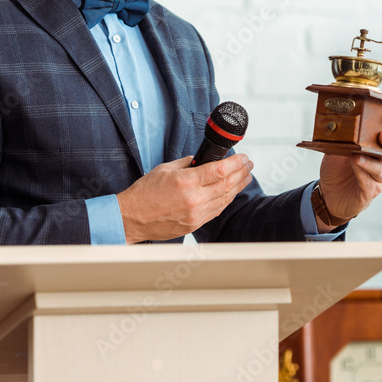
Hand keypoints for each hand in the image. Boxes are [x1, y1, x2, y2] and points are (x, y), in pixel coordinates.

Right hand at [117, 154, 253, 244]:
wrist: (132, 218)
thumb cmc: (144, 193)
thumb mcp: (165, 169)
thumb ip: (188, 164)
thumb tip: (205, 161)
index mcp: (186, 182)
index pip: (220, 170)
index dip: (236, 163)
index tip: (244, 157)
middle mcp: (194, 199)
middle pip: (227, 184)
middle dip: (241, 173)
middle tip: (249, 165)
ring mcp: (195, 214)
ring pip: (225, 199)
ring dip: (238, 187)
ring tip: (246, 177)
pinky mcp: (194, 225)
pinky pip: (217, 211)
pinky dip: (227, 200)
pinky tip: (231, 192)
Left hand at [317, 112, 381, 226]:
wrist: (329, 195)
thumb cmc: (337, 170)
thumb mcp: (335, 151)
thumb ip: (338, 139)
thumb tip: (333, 123)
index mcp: (376, 149)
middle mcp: (381, 163)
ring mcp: (377, 179)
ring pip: (381, 169)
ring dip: (371, 161)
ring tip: (359, 154)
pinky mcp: (368, 192)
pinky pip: (368, 182)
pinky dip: (362, 172)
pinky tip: (356, 165)